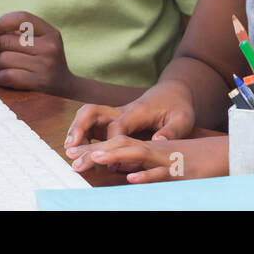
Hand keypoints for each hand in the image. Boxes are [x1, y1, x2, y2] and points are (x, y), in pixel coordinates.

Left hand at [0, 11, 73, 95]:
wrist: (64, 89)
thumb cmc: (44, 62)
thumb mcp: (42, 42)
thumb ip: (21, 33)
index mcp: (51, 33)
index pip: (22, 17)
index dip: (3, 22)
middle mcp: (50, 46)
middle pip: (5, 41)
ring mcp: (45, 65)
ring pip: (2, 59)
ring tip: (4, 68)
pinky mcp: (37, 82)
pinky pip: (6, 75)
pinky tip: (3, 78)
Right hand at [65, 79, 194, 158]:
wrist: (173, 93)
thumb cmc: (178, 107)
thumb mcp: (183, 119)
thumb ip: (171, 131)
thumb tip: (157, 142)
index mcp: (138, 111)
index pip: (118, 125)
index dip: (111, 142)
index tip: (108, 160)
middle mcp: (123, 110)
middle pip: (94, 112)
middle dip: (79, 127)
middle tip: (71, 148)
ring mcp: (116, 114)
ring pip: (89, 115)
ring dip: (76, 130)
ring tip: (71, 151)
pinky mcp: (114, 120)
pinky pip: (93, 123)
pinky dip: (82, 134)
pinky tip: (81, 149)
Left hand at [71, 135, 227, 183]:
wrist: (226, 153)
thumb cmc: (197, 160)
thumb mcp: (167, 163)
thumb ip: (147, 167)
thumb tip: (126, 174)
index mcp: (151, 149)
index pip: (119, 145)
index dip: (96, 150)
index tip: (74, 158)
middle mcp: (156, 151)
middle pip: (122, 146)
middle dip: (97, 153)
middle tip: (73, 162)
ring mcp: (168, 160)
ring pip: (139, 155)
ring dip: (116, 157)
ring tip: (95, 159)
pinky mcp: (182, 171)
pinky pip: (162, 173)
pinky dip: (147, 176)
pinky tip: (132, 179)